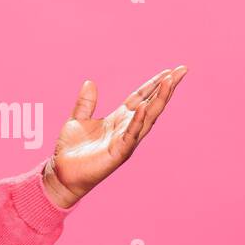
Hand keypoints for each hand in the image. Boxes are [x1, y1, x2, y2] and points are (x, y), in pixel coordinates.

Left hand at [41, 65, 187, 208]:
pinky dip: (138, 121)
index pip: (141, 97)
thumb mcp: (77, 119)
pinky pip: (131, 135)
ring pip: (147, 117)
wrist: (63, 174)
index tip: (169, 72)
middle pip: (151, 104)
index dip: (154, 84)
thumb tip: (90, 82)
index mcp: (118, 119)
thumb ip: (85, 102)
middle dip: (166, 88)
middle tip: (182, 71)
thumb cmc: (72, 150)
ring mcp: (125, 141)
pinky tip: (145, 107)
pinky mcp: (118, 153)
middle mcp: (126, 129)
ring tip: (169, 82)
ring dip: (159, 100)